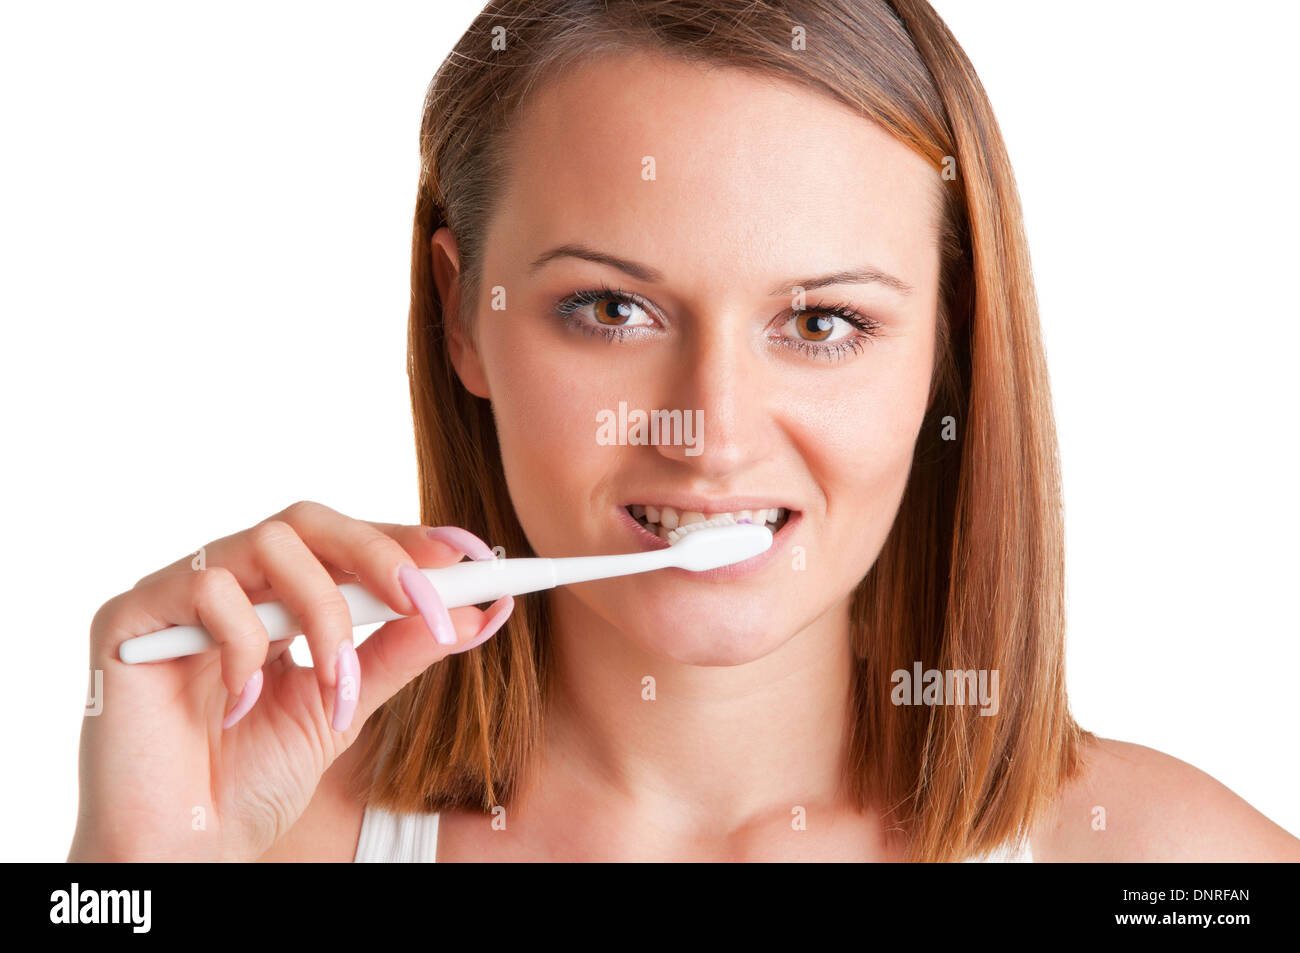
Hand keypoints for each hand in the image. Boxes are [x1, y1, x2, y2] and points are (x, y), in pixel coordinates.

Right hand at [67, 500, 512, 861]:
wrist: (181, 847)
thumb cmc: (249, 780)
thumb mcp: (342, 708)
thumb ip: (396, 655)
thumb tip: (474, 613)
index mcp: (275, 599)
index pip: (343, 542)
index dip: (404, 541)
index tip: (471, 556)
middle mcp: (229, 582)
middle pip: (308, 521)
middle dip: (378, 554)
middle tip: (424, 597)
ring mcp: (178, 593)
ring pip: (269, 543)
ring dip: (323, 614)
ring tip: (334, 688)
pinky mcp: (131, 617)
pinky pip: (207, 589)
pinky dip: (244, 644)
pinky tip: (242, 703)